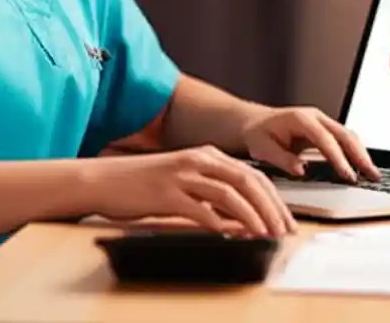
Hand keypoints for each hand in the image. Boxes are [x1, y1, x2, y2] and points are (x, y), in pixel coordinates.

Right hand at [87, 145, 296, 236]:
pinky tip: (229, 235)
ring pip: (229, 194)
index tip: (286, 220)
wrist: (103, 180)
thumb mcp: (183, 180)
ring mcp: (181, 175)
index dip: (274, 198)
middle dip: (270, 208)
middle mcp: (197, 160)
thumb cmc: (143, 183)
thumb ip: (211, 194)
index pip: (251, 174)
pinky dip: (219, 223)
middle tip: (284, 230)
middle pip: (247, 181)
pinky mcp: (165, 194)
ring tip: (264, 235)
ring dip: (251, 216)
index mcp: (206, 155)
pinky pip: (199, 209)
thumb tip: (241, 218)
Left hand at [242, 106, 380, 182]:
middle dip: (360, 155)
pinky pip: (345, 139)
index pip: (325, 139)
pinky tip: (362, 167)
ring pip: (349, 136)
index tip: (348, 175)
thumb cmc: (258, 134)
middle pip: (345, 134)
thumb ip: (282, 159)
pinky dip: (355, 152)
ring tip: (373, 175)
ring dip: (362, 154)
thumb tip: (302, 170)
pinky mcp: (325, 130)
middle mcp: (315, 117)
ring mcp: (322, 122)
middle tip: (372, 175)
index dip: (339, 158)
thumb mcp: (262, 148)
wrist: (255, 123)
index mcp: (301, 119)